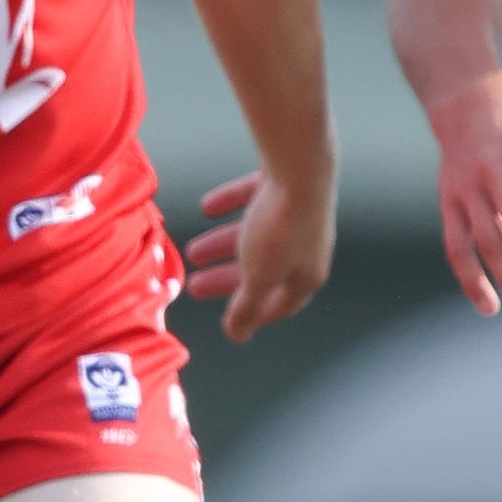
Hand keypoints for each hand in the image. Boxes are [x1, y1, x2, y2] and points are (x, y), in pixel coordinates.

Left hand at [184, 164, 335, 341]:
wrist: (298, 165)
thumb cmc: (279, 228)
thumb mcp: (257, 277)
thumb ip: (245, 308)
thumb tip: (237, 336)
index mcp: (308, 273)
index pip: (281, 306)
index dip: (254, 317)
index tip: (230, 322)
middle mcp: (309, 245)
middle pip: (263, 271)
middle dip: (226, 280)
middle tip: (194, 287)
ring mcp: (300, 214)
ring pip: (257, 237)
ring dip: (222, 245)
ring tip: (192, 251)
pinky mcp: (289, 184)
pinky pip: (255, 200)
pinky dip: (230, 205)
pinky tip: (206, 207)